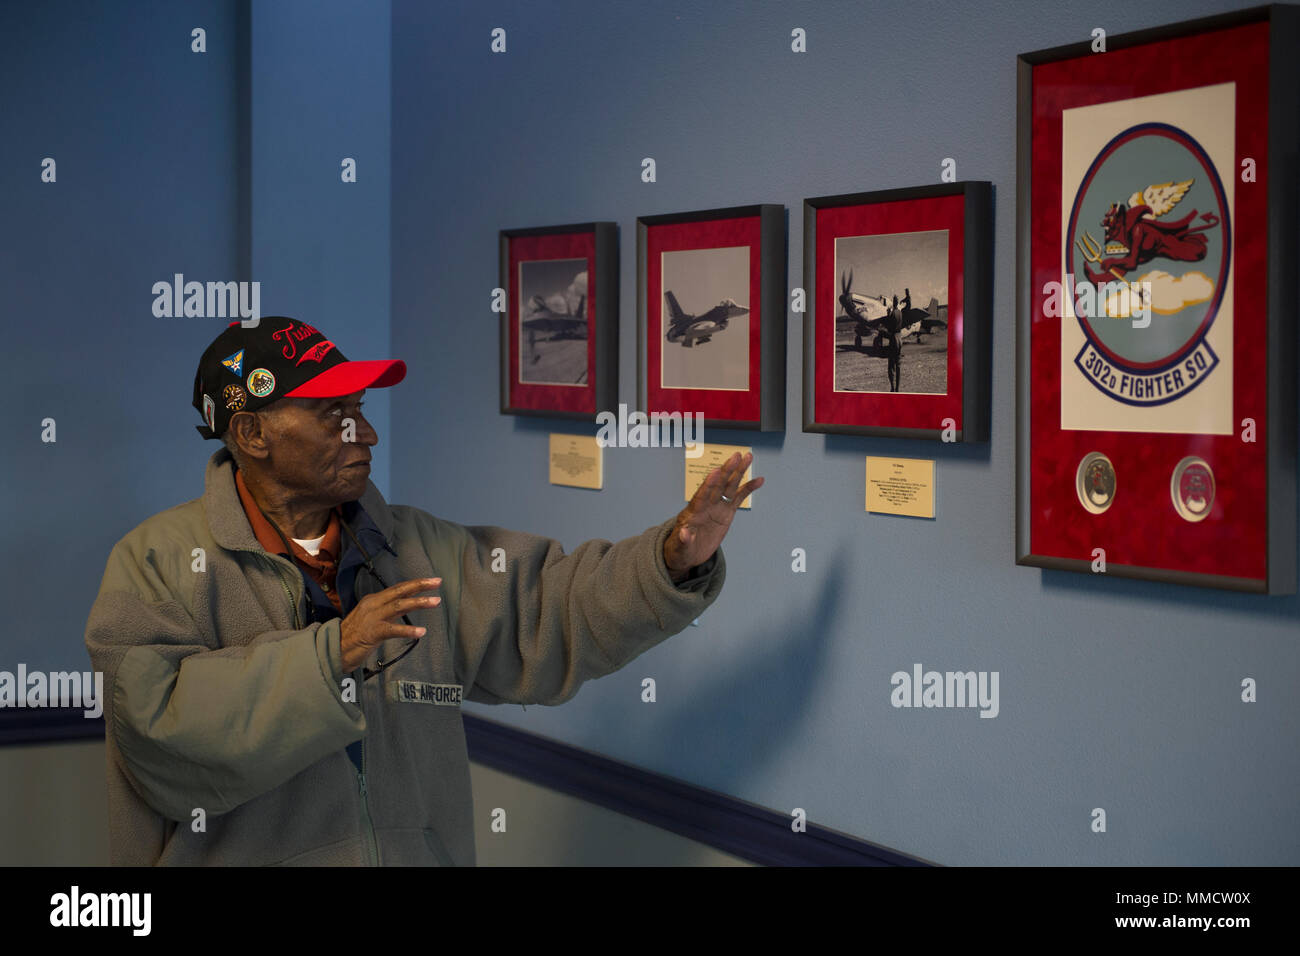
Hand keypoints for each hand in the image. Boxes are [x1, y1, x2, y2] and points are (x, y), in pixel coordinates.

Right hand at [339, 578, 440, 672]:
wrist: (333, 650)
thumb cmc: (353, 636)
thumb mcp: (371, 618)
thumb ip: (387, 612)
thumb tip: (406, 608)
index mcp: (373, 600)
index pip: (398, 588)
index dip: (415, 584)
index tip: (432, 581)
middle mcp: (373, 604)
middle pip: (400, 591)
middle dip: (420, 585)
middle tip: (437, 582)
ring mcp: (372, 618)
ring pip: (399, 606)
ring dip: (418, 602)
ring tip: (435, 601)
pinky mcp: (372, 632)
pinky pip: (393, 630)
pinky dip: (408, 630)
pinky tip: (421, 632)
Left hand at [663, 452, 762, 581]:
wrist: (687, 553)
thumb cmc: (680, 550)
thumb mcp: (679, 549)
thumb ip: (682, 540)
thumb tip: (684, 533)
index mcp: (692, 512)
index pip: (701, 495)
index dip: (709, 484)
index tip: (716, 472)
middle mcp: (705, 505)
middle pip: (717, 485)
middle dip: (727, 470)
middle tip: (736, 456)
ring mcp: (716, 507)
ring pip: (729, 486)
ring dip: (738, 471)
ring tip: (748, 457)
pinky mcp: (726, 512)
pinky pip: (738, 498)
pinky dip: (748, 488)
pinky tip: (758, 480)